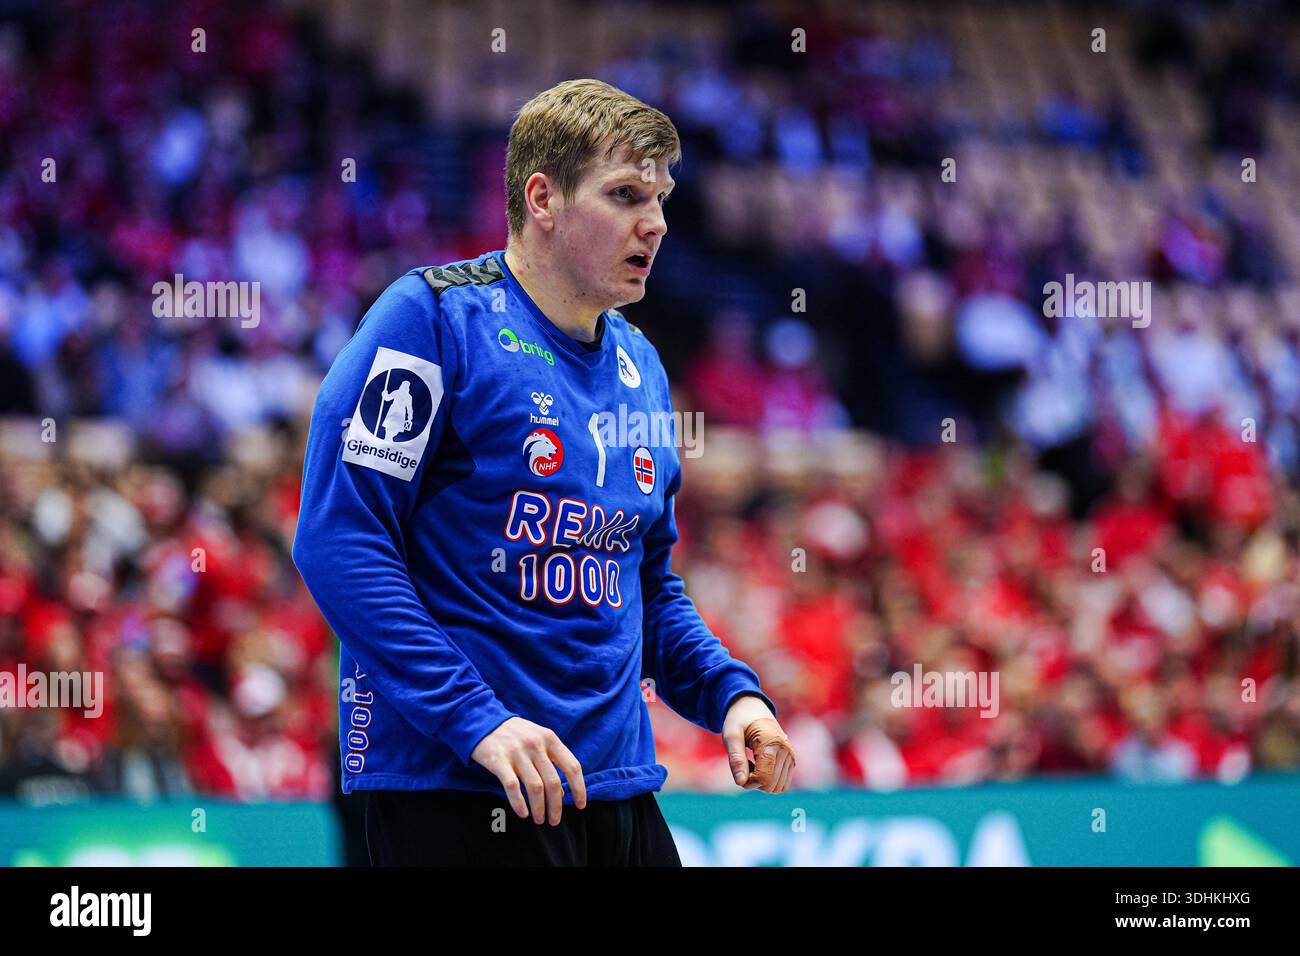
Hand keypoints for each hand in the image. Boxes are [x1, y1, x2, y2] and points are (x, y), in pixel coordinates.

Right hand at [470, 717, 586, 824]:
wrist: (483, 720)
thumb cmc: (515, 734)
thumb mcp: (538, 740)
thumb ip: (552, 761)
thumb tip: (562, 793)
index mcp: (550, 738)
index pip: (572, 767)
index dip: (579, 788)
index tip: (580, 805)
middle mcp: (535, 744)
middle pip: (553, 782)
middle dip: (556, 806)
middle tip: (554, 820)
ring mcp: (517, 752)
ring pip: (535, 787)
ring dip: (539, 808)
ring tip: (539, 820)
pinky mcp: (498, 760)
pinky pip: (512, 787)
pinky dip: (519, 803)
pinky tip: (522, 813)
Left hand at [722, 695, 795, 793]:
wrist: (753, 709)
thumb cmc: (739, 720)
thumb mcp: (730, 735)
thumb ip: (735, 758)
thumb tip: (741, 783)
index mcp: (771, 742)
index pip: (764, 778)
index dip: (747, 781)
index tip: (739, 767)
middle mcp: (786, 750)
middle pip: (771, 786)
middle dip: (754, 782)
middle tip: (744, 764)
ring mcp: (791, 756)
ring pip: (778, 787)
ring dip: (761, 782)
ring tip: (752, 764)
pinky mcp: (791, 760)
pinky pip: (782, 783)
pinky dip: (769, 781)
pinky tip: (759, 766)